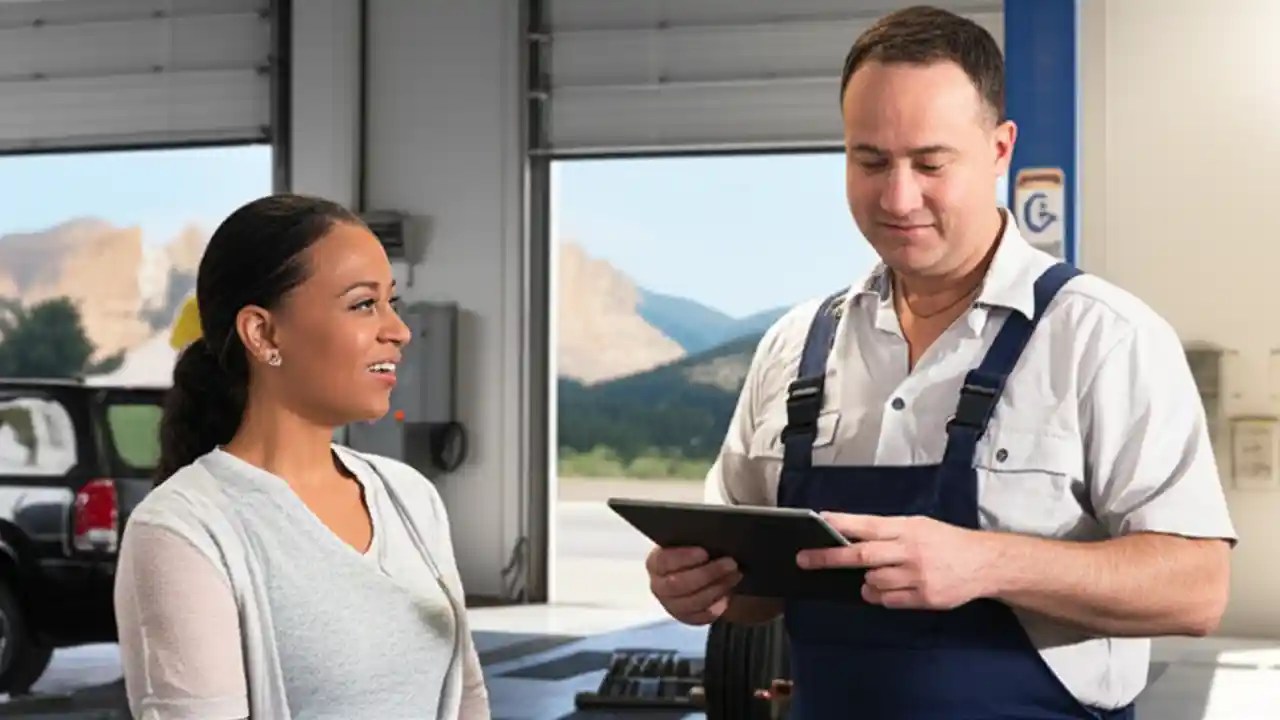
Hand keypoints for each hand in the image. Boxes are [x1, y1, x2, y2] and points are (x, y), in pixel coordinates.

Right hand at [646, 546, 741, 625]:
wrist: (705, 573)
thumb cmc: (698, 553)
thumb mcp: (693, 543)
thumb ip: (696, 541)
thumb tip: (711, 538)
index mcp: (656, 563)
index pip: (663, 561)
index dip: (683, 558)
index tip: (704, 552)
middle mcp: (659, 586)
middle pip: (677, 584)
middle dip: (706, 574)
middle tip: (730, 563)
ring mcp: (671, 605)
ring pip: (691, 602)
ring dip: (716, 588)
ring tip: (734, 576)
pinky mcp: (686, 618)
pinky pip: (700, 617)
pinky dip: (715, 607)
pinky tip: (727, 596)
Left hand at [796, 513, 994, 609]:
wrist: (984, 563)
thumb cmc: (946, 541)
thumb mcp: (918, 525)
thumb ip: (888, 531)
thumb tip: (850, 535)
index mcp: (907, 528)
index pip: (867, 525)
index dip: (841, 524)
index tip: (818, 522)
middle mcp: (909, 550)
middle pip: (861, 555)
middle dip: (829, 557)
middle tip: (805, 559)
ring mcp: (916, 576)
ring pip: (872, 581)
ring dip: (865, 580)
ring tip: (877, 574)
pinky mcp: (924, 597)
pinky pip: (888, 600)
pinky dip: (880, 596)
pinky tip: (887, 588)